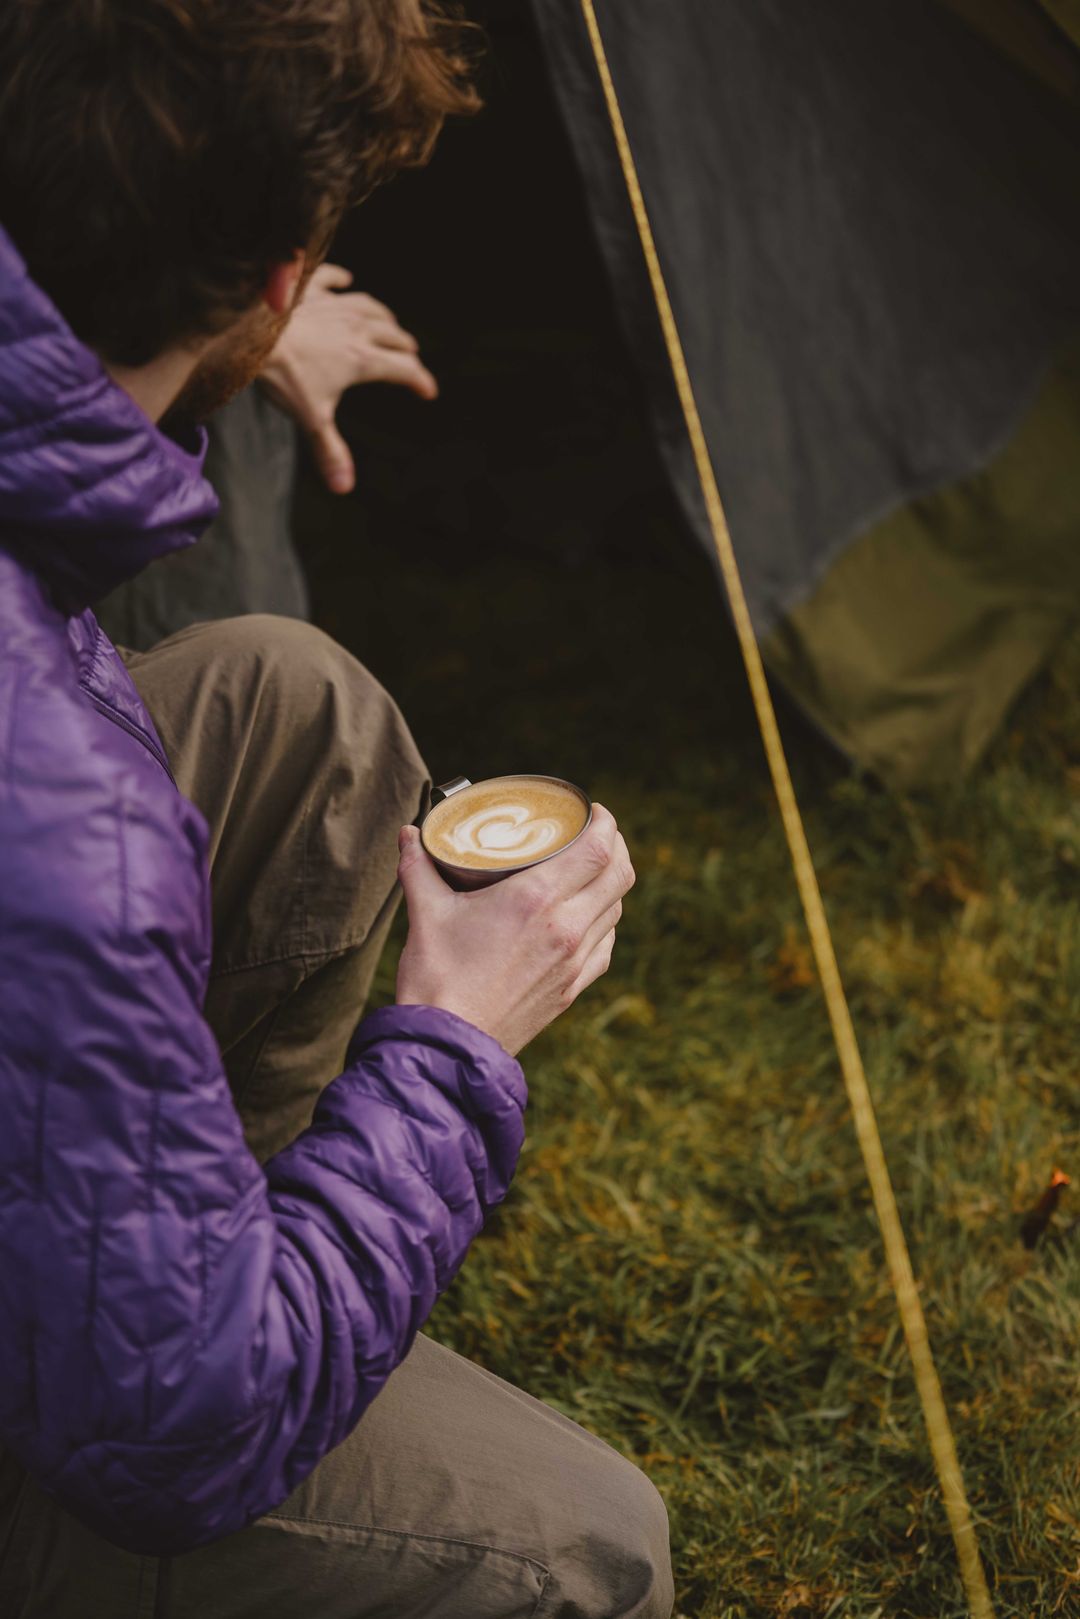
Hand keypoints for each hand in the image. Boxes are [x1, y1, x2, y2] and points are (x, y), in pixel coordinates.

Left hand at [258, 263, 437, 494]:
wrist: (249, 334)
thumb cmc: (282, 376)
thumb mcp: (311, 418)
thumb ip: (329, 451)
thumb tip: (344, 489)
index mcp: (362, 359)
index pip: (403, 369)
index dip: (420, 381)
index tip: (429, 391)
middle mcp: (355, 328)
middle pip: (393, 335)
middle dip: (405, 347)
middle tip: (411, 355)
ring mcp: (331, 305)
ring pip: (369, 306)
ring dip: (384, 315)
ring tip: (390, 323)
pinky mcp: (307, 290)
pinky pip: (330, 279)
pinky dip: (341, 280)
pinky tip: (346, 280)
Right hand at [395, 806, 634, 1055]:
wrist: (448, 1047)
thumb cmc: (436, 978)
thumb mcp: (426, 912)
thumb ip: (418, 866)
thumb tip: (409, 835)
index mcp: (537, 900)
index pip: (598, 848)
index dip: (605, 823)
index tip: (593, 811)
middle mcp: (566, 927)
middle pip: (619, 874)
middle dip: (614, 846)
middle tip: (595, 834)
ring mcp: (574, 962)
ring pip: (615, 909)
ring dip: (609, 884)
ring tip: (589, 871)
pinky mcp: (572, 989)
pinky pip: (605, 946)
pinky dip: (603, 922)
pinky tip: (585, 917)